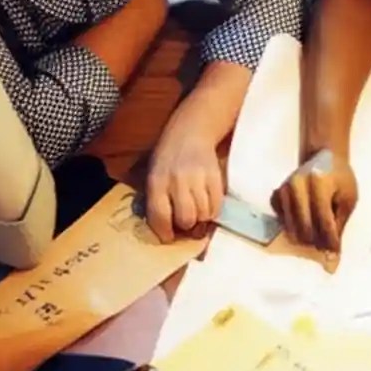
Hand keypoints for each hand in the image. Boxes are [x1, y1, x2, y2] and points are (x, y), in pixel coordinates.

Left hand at [146, 125, 223, 242]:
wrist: (191, 132)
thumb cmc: (168, 158)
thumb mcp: (153, 175)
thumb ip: (157, 199)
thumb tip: (166, 229)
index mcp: (156, 181)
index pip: (160, 215)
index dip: (164, 232)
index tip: (168, 238)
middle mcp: (177, 180)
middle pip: (185, 218)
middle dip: (186, 227)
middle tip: (186, 225)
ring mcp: (198, 178)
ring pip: (203, 214)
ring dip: (201, 219)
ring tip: (197, 214)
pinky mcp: (216, 177)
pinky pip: (217, 205)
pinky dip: (213, 211)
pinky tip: (208, 206)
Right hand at [270, 151, 357, 251]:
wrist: (324, 157)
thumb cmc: (340, 179)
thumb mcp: (348, 200)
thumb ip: (339, 227)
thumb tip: (332, 256)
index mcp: (319, 182)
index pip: (323, 221)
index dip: (330, 242)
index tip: (335, 254)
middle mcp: (296, 185)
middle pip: (305, 229)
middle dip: (318, 242)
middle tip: (328, 243)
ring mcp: (283, 190)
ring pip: (292, 230)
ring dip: (307, 238)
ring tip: (320, 230)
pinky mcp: (276, 196)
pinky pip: (283, 224)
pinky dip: (295, 228)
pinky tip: (307, 218)